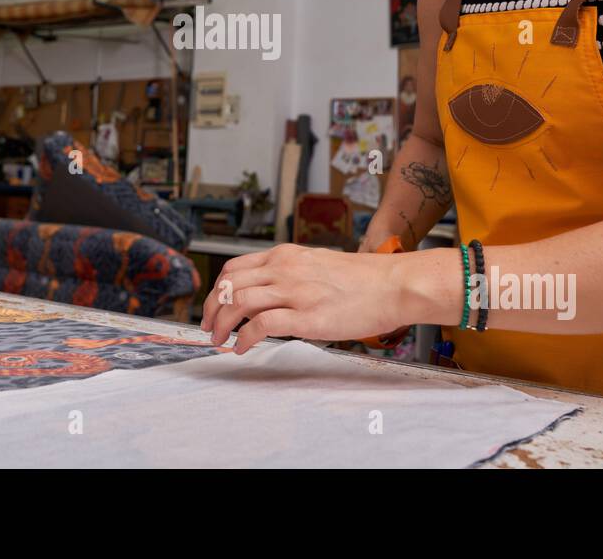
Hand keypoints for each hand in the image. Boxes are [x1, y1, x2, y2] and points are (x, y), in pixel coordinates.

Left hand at [199, 243, 408, 353]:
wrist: (394, 285)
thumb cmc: (364, 280)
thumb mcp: (317, 264)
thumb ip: (291, 274)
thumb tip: (270, 293)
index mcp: (286, 255)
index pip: (234, 268)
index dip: (216, 290)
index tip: (212, 306)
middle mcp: (285, 269)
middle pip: (229, 285)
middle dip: (211, 308)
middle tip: (208, 327)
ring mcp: (295, 292)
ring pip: (238, 303)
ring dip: (222, 325)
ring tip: (219, 340)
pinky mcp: (306, 317)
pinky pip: (260, 326)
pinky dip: (244, 339)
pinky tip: (242, 348)